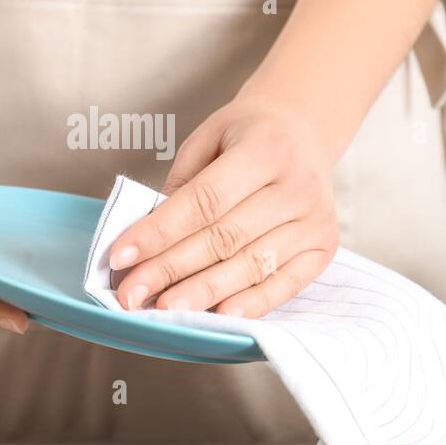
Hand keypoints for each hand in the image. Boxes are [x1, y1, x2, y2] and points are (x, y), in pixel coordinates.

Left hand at [109, 94, 339, 318]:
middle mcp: (298, 186)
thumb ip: (182, 185)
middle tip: (132, 293)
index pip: (204, 200)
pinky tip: (220, 315)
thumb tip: (147, 241)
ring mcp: (315, 220)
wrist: (303, 129)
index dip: (160, 231)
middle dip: (171, 269)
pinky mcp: (324, 247)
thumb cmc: (246, 136)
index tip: (121, 255)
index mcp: (265, 148)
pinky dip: (252, 303)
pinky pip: (285, 284)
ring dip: (204, 292)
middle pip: (224, 238)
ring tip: (165, 309)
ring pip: (252, 265)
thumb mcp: (209, 139)